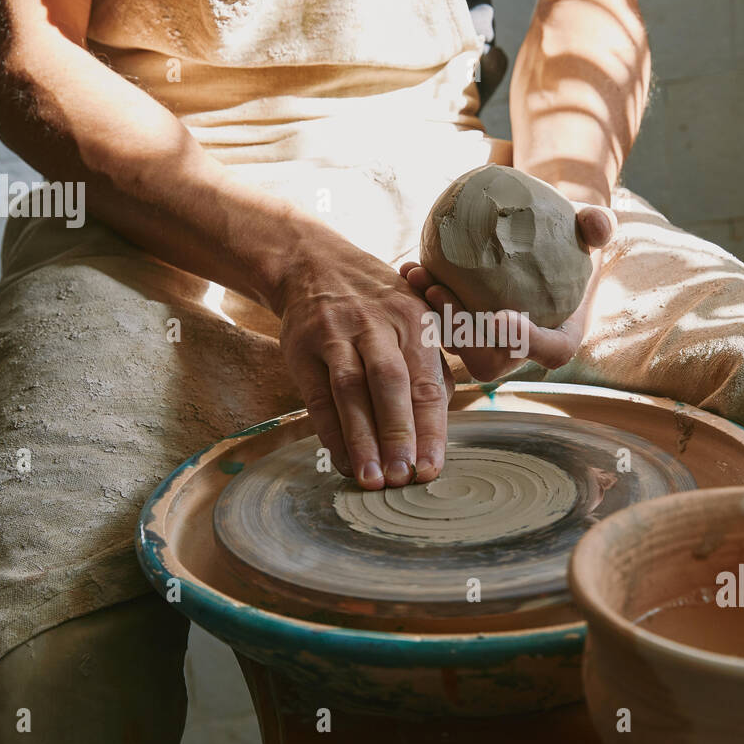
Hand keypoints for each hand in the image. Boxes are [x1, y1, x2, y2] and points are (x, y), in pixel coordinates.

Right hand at [277, 225, 453, 489]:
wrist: (313, 265)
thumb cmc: (377, 306)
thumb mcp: (416, 318)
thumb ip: (434, 367)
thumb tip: (440, 426)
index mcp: (416, 321)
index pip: (427, 383)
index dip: (431, 429)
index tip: (431, 469)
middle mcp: (378, 326)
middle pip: (391, 383)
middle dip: (399, 433)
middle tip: (405, 478)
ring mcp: (337, 335)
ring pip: (352, 390)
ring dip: (362, 438)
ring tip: (372, 479)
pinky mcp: (303, 346)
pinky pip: (317, 395)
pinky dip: (330, 431)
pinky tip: (342, 460)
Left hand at [400, 202, 615, 382]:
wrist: (545, 242)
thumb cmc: (571, 235)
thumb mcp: (591, 224)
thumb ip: (599, 224)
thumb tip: (599, 225)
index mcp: (560, 336)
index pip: (548, 352)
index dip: (523, 343)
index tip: (499, 316)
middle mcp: (521, 352)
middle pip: (489, 362)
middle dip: (461, 334)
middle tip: (439, 291)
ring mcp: (489, 346)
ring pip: (456, 348)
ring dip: (431, 318)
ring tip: (417, 275)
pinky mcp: (465, 332)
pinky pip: (440, 327)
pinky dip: (421, 303)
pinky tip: (410, 268)